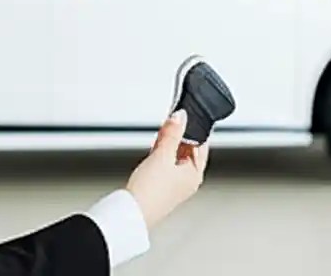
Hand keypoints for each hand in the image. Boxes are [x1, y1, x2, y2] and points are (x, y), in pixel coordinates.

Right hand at [125, 110, 209, 229]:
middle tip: (171, 121)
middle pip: (187, 151)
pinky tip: (154, 149)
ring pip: (174, 157)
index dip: (192, 129)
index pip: (200, 145)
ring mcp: (173, 184)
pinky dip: (160, 154)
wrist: (130, 213)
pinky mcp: (160, 186)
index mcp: (195, 175)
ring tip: (161, 133)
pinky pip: (164, 165)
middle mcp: (187, 181)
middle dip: (179, 136)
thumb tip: (180, 116)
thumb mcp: (162, 155)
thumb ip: (172, 133)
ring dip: (168, 144)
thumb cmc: (150, 194)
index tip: (183, 116)